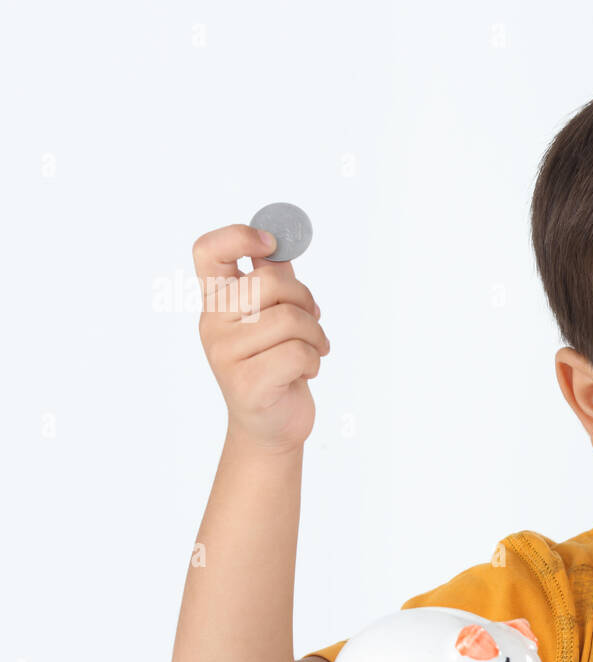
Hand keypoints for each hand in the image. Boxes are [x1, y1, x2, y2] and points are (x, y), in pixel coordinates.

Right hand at [193, 224, 330, 452]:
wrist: (271, 424)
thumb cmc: (274, 364)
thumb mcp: (272, 317)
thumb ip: (273, 280)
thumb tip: (282, 245)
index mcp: (216, 301)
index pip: (208, 251)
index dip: (240, 237)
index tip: (271, 245)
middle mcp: (213, 323)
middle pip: (269, 283)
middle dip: (305, 299)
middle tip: (313, 319)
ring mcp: (225, 354)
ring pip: (290, 320)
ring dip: (316, 336)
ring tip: (312, 350)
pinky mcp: (246, 383)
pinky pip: (297, 353)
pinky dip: (313, 361)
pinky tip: (305, 371)